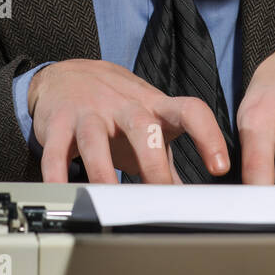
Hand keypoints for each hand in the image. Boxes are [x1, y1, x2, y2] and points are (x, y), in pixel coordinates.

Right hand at [29, 59, 232, 183]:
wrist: (66, 75)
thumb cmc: (115, 107)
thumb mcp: (148, 126)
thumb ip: (169, 162)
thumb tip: (193, 199)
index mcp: (155, 107)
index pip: (190, 112)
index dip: (208, 136)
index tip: (220, 167)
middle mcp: (124, 106)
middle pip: (143, 127)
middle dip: (153, 161)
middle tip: (161, 194)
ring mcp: (89, 112)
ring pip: (95, 138)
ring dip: (102, 170)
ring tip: (109, 197)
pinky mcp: (58, 122)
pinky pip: (55, 149)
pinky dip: (56, 172)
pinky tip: (60, 191)